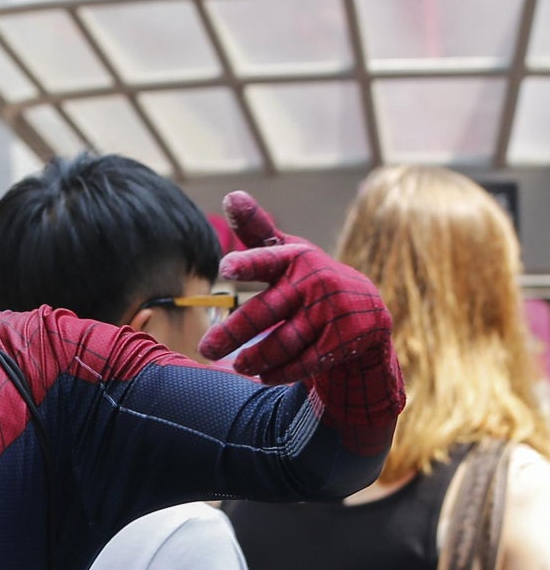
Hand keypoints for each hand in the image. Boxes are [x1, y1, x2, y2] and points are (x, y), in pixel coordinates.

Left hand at [198, 192, 392, 385]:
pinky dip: (280, 371)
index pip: (268, 259)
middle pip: (265, 312)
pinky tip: (263, 374)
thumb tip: (230, 195)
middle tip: (205, 348)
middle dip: (232, 332)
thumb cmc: (308, 277)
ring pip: (282, 342)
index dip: (248, 263)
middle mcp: (314, 283)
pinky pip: (303, 362)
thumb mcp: (286, 251)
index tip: (226, 267)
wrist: (364, 309)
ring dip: (255, 358)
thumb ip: (256, 228)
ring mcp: (330, 313)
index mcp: (295, 258)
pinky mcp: (343, 340)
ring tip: (237, 365)